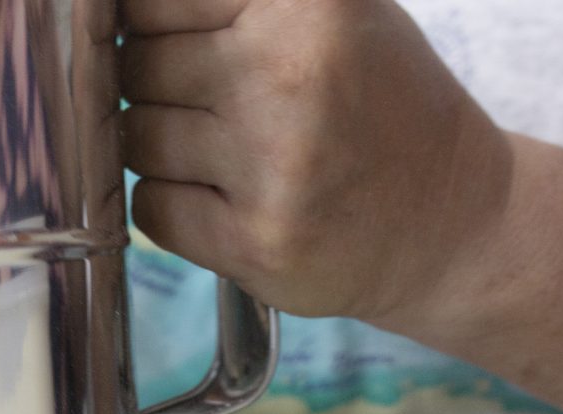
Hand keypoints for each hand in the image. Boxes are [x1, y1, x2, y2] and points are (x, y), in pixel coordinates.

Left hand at [119, 0, 514, 331]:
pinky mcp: (255, 241)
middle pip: (137, 64)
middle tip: (215, 103)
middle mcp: (289, 76)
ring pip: (137, 138)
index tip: (179, 43)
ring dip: (161, 148)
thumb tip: (111, 9)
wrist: (450, 221)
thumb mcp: (331, 12)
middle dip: (159, 85)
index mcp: (306, 5)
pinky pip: (149, 209)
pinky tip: (225, 199)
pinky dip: (170, 205)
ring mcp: (272, 164)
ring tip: (228, 152)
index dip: (152, 22)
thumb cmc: (379, 103)